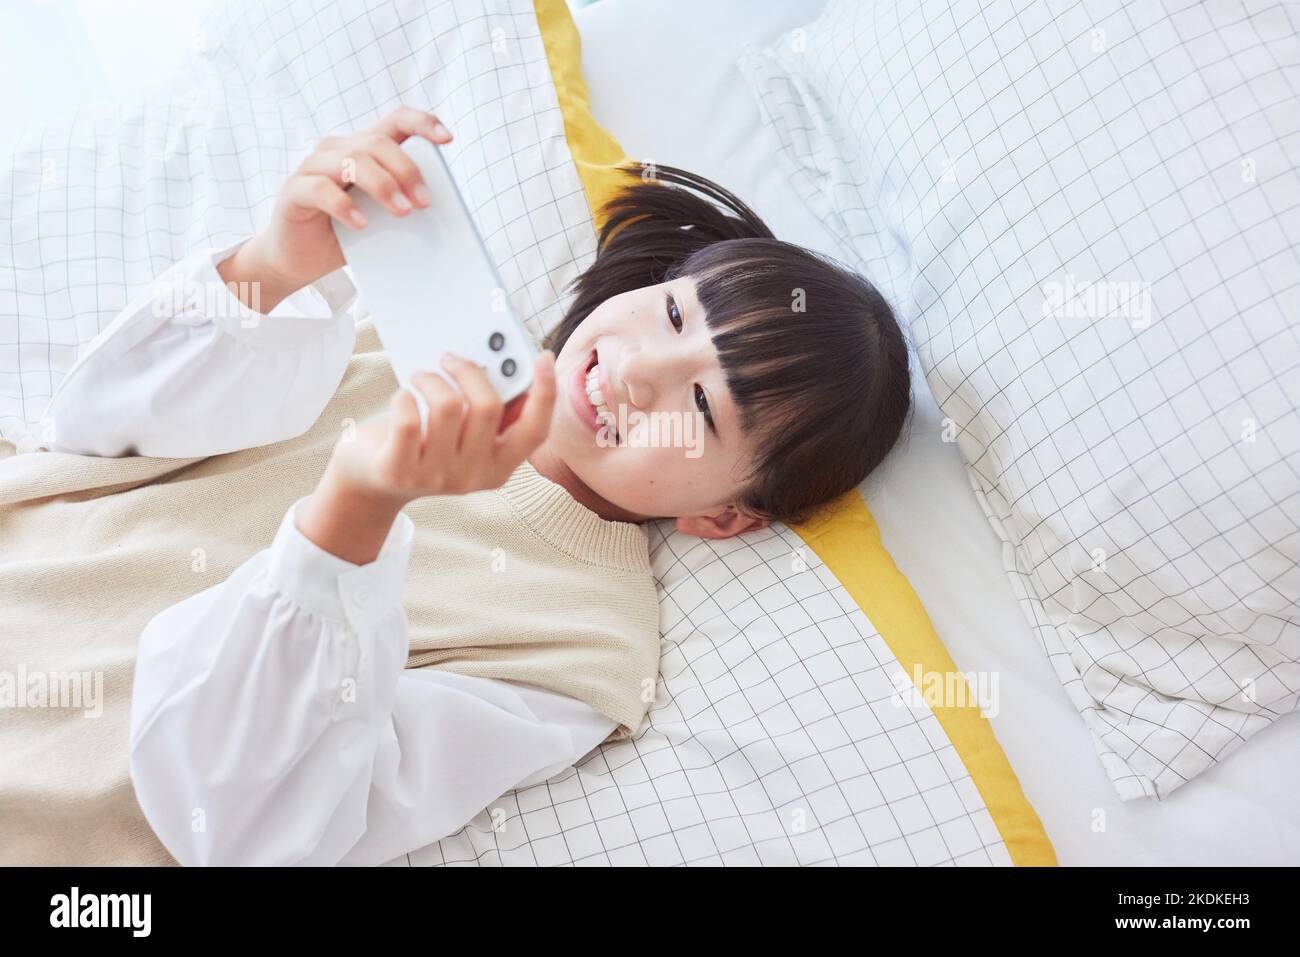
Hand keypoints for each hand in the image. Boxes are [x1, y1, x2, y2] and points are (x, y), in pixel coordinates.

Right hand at [253, 106, 453, 297]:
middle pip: (377, 143)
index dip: (422, 123)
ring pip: (353, 160)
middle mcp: (337, 149)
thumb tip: (436, 210)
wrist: (300, 260)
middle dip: (406, 171)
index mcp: (364, 149)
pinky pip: (321, 189)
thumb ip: (402, 202)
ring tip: (402, 212)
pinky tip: (361, 224)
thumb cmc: (346, 234)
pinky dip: (345, 206)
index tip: (447, 140)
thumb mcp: (382, 216)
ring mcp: (313, 166)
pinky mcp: (294, 190)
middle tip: (424, 202)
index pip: (396, 120)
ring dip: (383, 186)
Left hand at [296, 350, 555, 564]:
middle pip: (488, 407)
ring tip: (421, 378)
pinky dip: (404, 397)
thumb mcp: (464, 433)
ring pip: (448, 406)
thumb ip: (489, 409)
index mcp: (500, 466)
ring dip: (432, 379)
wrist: (371, 481)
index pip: (536, 432)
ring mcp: (436, 478)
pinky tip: (402, 399)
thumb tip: (503, 366)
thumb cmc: (423, 443)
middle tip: (450, 358)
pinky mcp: (399, 472)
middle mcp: (473, 476)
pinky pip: (409, 420)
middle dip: (469, 371)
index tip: (543, 357)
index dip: (545, 394)